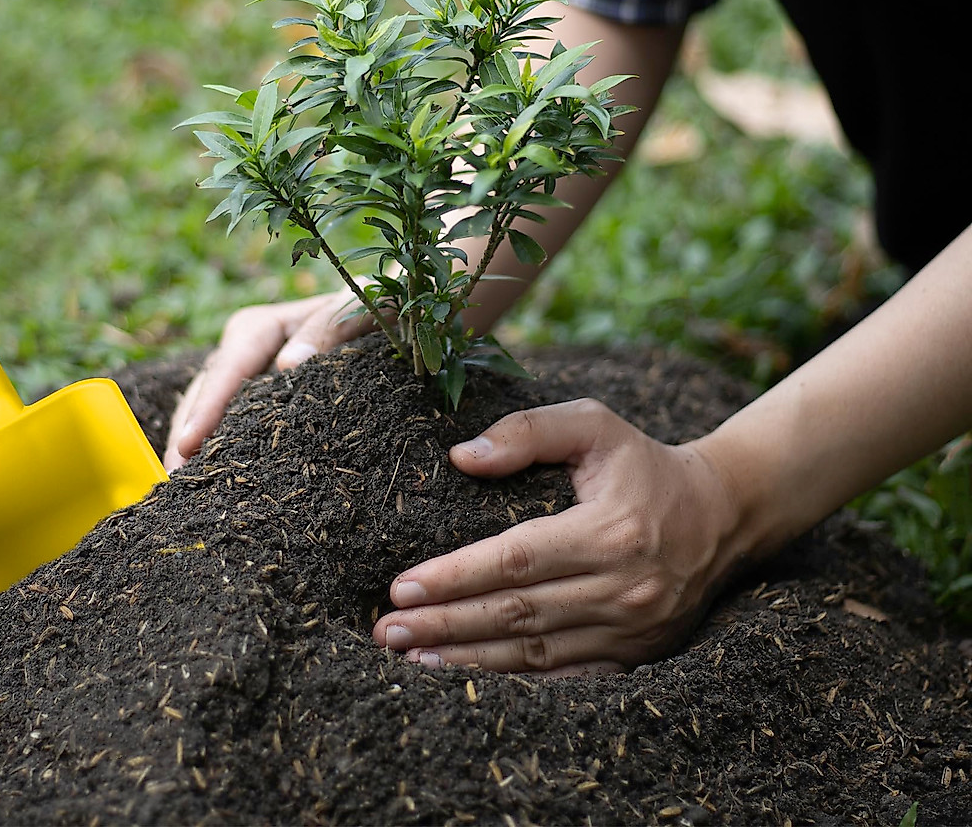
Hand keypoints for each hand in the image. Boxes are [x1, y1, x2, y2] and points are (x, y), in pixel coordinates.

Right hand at [165, 289, 371, 468]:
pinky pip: (230, 425)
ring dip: (195, 449)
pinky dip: (218, 450)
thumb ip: (328, 327)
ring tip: (183, 491)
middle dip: (186, 437)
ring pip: (208, 413)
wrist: (380, 316)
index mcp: (257, 328)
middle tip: (175, 484)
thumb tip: (288, 364)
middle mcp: (242, 352)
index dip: (205, 408)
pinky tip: (214, 483)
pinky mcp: (256, 400)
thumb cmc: (369, 310)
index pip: (225, 369)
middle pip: (204, 396)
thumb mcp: (356, 310)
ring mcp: (245, 378)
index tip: (187, 444)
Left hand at [371, 400, 742, 673]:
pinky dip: (513, 682)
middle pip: (515, 614)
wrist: (721, 515)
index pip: (515, 560)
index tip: (401, 586)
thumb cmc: (644, 464)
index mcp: (609, 531)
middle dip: (444, 624)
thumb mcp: (594, 424)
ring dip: (467, 659)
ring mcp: (630, 631)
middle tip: (386, 630)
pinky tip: (469, 677)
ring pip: (534, 654)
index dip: (455, 576)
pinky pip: (564, 678)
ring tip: (410, 658)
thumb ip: (528, 431)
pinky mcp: (634, 655)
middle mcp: (622, 589)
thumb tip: (462, 457)